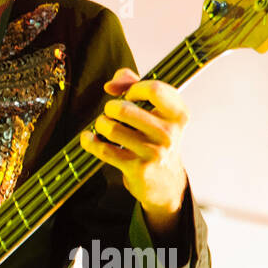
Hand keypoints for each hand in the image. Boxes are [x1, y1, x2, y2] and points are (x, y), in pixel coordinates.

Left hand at [79, 67, 188, 232]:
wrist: (166, 182)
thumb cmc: (156, 138)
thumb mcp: (156, 111)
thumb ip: (134, 85)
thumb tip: (111, 85)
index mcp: (178, 115)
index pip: (154, 90)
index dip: (133, 88)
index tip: (127, 95)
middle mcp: (169, 134)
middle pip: (125, 109)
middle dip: (110, 108)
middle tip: (111, 112)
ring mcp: (154, 153)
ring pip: (111, 129)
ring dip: (101, 124)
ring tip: (103, 125)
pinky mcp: (138, 169)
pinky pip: (105, 150)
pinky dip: (91, 141)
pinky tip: (88, 137)